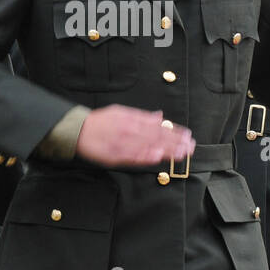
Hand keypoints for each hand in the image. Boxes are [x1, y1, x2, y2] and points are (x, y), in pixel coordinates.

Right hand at [76, 106, 194, 166]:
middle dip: (175, 142)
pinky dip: (146, 156)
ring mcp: (124, 143)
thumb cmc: (101, 122)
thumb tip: (159, 116)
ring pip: (148, 146)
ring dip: (166, 150)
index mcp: (133, 119)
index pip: (158, 126)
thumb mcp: (122, 112)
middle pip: (157, 137)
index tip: (187, 136)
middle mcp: (131, 130)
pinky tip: (157, 157)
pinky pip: (133, 156)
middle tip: (190, 147)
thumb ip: (142, 116)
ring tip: (182, 153)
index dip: (174, 132)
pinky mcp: (116, 155)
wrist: (78, 130)